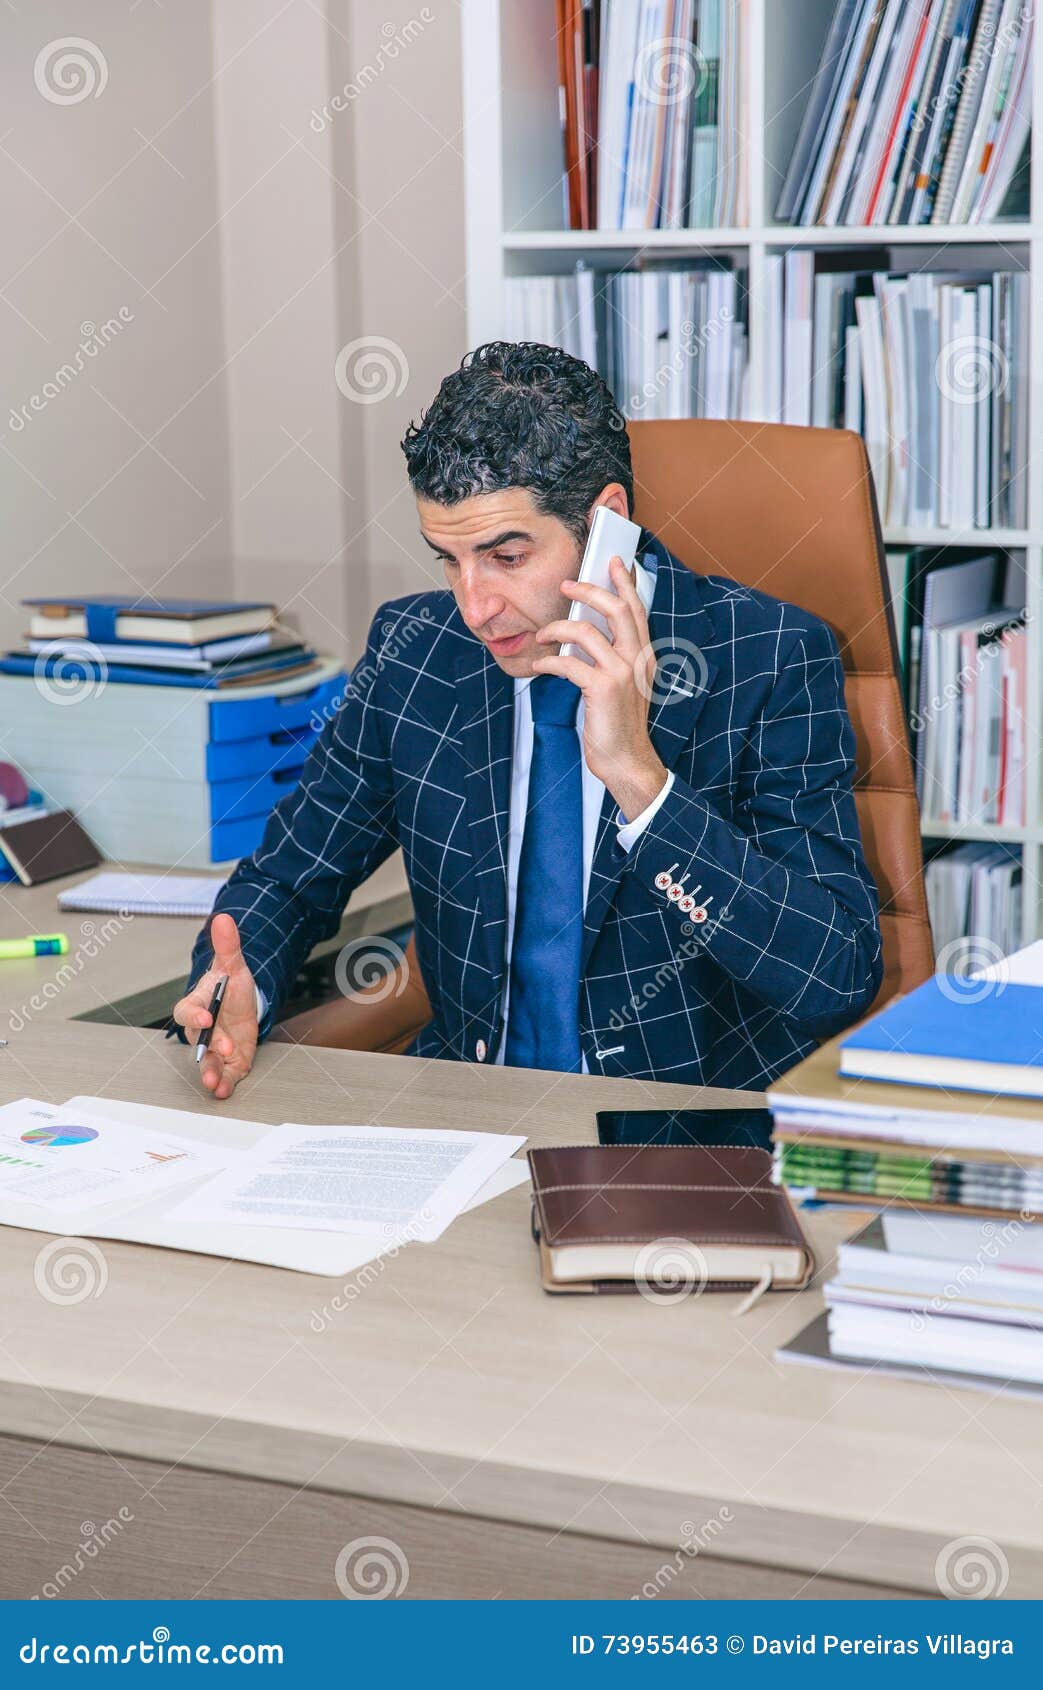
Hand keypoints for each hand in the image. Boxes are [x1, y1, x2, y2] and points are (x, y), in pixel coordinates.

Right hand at [171, 913, 257, 1099]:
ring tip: (214, 1082)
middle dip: (207, 1048)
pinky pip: (224, 1075)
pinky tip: (224, 1091)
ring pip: (207, 1063)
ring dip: (210, 1073)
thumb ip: (228, 947)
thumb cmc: (231, 986)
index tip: (206, 1017)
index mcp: (197, 1006)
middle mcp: (202, 1031)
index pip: (187, 1011)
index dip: (195, 1015)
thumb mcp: (234, 966)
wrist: (245, 1004)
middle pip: (197, 1042)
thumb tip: (224, 918)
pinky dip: (224, 1085)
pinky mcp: (230, 1062)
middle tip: (221, 1048)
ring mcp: (215, 1047)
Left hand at [532, 556, 667, 820]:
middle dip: (589, 590)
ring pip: (586, 632)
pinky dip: (549, 662)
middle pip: (617, 609)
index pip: (637, 609)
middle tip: (567, 585)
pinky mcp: (602, 689)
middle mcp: (637, 659)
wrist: (627, 760)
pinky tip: (540, 666)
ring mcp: (622, 673)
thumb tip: (586, 631)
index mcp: (644, 655)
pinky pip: (569, 663)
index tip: (614, 561)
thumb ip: (613, 657)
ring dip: (558, 629)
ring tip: (543, 635)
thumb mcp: (624, 685)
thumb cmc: (619, 724)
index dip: (626, 583)